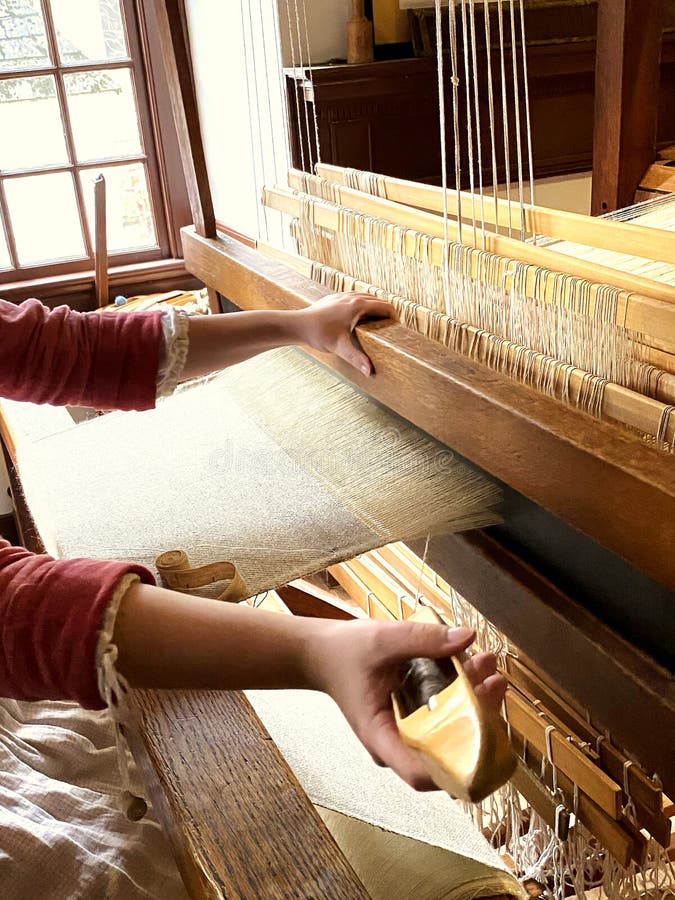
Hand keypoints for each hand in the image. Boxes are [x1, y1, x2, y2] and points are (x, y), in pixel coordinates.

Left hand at [297, 293, 395, 375]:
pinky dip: (362, 305)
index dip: (394, 316)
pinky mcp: (334, 298)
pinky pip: (354, 298)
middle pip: (377, 300)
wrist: (298, 325)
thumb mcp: (340, 348)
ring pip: (366, 297)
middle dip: (386, 312)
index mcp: (358, 306)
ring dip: (374, 307)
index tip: (397, 327)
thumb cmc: (318, 334)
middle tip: (390, 327)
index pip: (385, 307)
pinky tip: (358, 317)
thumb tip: (370, 371)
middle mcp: (352, 297)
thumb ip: (357, 359)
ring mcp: (342, 296)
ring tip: (378, 322)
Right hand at [307, 620, 506, 790]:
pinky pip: (443, 715)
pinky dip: (462, 694)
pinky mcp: (414, 717)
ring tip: (489, 667)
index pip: (421, 774)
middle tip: (493, 684)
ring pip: (449, 731)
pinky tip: (475, 667)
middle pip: (445, 751)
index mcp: (381, 737)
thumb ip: (423, 639)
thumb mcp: (382, 640)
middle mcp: (397, 743)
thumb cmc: (344, 653)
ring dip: (474, 702)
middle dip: (477, 720)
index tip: (485, 736)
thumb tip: (467, 637)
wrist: (323, 653)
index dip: (457, 767)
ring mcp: (406, 732)